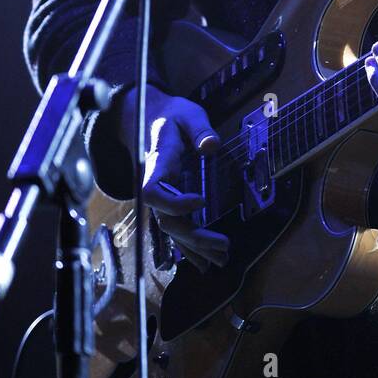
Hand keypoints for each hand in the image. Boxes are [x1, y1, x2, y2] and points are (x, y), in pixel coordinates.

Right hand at [113, 83, 228, 273]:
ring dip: (196, 247)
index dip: (174, 202)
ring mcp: (161, 197)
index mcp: (156, 165)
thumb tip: (212, 145)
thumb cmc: (173, 116)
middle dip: (194, 236)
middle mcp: (154, 186)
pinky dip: (189, 247)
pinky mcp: (169, 202)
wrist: (153, 119)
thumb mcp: (189, 114)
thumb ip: (200, 129)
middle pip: (167, 220)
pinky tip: (204, 262)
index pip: (154, 192)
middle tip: (224, 245)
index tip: (201, 201)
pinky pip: (176, 229)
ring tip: (220, 261)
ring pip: (173, 229)